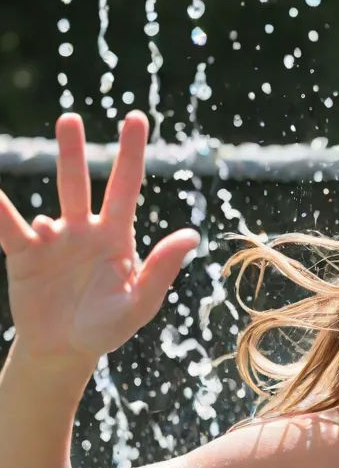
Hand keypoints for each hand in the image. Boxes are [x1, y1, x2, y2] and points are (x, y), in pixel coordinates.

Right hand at [0, 111, 198, 363]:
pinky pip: (8, 226)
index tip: (135, 117)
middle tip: (70, 118)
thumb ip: (162, 269)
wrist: (66, 349)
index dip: (131, 154)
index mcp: (116, 238)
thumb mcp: (140, 303)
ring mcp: (53, 239)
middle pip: (80, 182)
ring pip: (51, 197)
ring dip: (52, 167)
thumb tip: (191, 234)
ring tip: (50, 137)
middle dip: (75, 150)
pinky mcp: (23, 253)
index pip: (126, 188)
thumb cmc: (107, 328)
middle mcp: (85, 230)